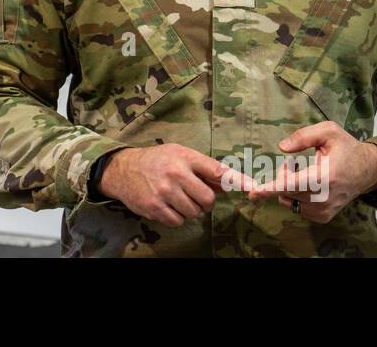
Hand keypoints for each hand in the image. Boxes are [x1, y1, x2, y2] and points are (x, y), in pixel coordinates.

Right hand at [99, 144, 254, 227]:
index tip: (253, 188)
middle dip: (204, 201)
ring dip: (189, 210)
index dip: (237, 180)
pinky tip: (167, 205)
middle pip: (207, 199)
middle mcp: (175, 173)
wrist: (122, 169)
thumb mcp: (180, 154)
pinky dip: (176, 217)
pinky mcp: (154, 207)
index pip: (218, 171)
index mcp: (185, 157)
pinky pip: (178, 221)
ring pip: (194, 212)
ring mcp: (164, 192)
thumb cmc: (157, 160)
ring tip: (177, 198)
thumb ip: (204, 168)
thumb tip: (232, 183)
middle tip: (193, 195)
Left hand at [248, 121, 376, 223]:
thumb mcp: (328, 131)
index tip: (254, 193)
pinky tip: (309, 186)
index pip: (293, 184)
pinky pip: (296, 207)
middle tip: (292, 163)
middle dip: (282, 175)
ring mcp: (324, 210)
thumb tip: (281, 147)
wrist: (367, 171)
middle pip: (286, 190)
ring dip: (288, 187)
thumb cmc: (346, 148)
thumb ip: (304, 136)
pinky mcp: (323, 217)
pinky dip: (296, 196)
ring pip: (288, 200)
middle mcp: (325, 197)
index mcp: (326, 176)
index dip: (271, 188)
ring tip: (304, 173)